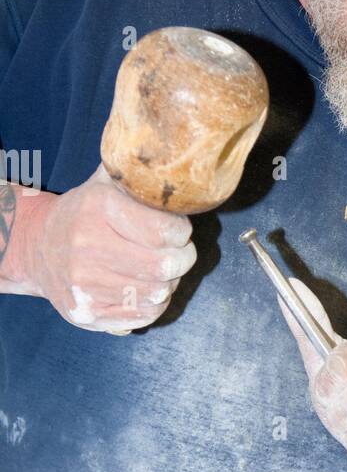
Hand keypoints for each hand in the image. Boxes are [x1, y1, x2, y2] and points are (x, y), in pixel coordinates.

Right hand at [21, 165, 196, 331]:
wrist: (38, 249)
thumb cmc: (84, 214)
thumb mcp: (104, 183)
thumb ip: (137, 171)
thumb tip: (175, 157)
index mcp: (97, 207)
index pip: (164, 231)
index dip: (182, 232)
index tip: (179, 230)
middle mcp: (87, 247)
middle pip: (165, 266)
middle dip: (183, 259)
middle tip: (180, 253)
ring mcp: (84, 285)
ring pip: (158, 293)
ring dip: (169, 282)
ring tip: (159, 270)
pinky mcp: (88, 313)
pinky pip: (145, 314)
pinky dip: (154, 302)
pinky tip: (144, 287)